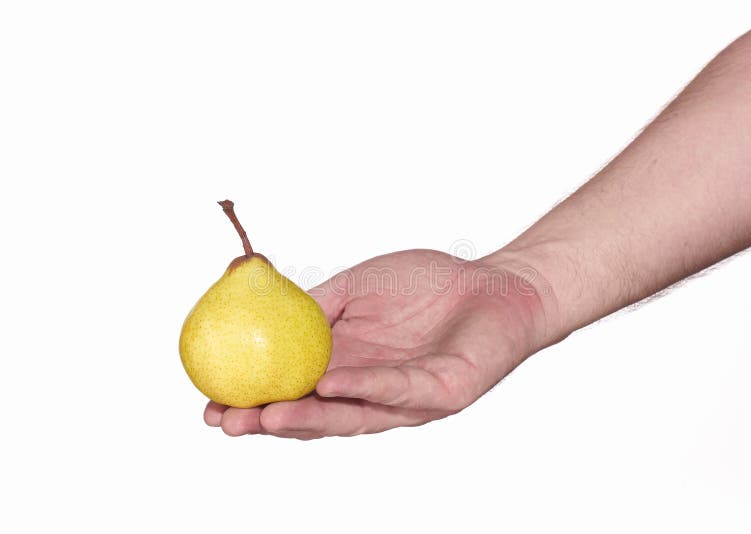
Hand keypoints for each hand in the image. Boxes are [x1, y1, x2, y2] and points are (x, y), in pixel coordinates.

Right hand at [203, 249, 552, 438]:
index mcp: (347, 367)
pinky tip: (331, 382)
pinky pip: (399, 389)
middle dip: (269, 422)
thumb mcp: (357, 287)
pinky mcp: (442, 392)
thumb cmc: (428, 285)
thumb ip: (315, 304)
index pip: (295, 392)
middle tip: (227, 421)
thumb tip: (259, 309)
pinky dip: (364, 386)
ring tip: (266, 417)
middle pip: (315, 415)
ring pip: (352, 414)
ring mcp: (407, 398)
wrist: (495, 283)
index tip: (211, 401)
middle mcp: (371, 391)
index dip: (254, 400)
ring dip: (309, 417)